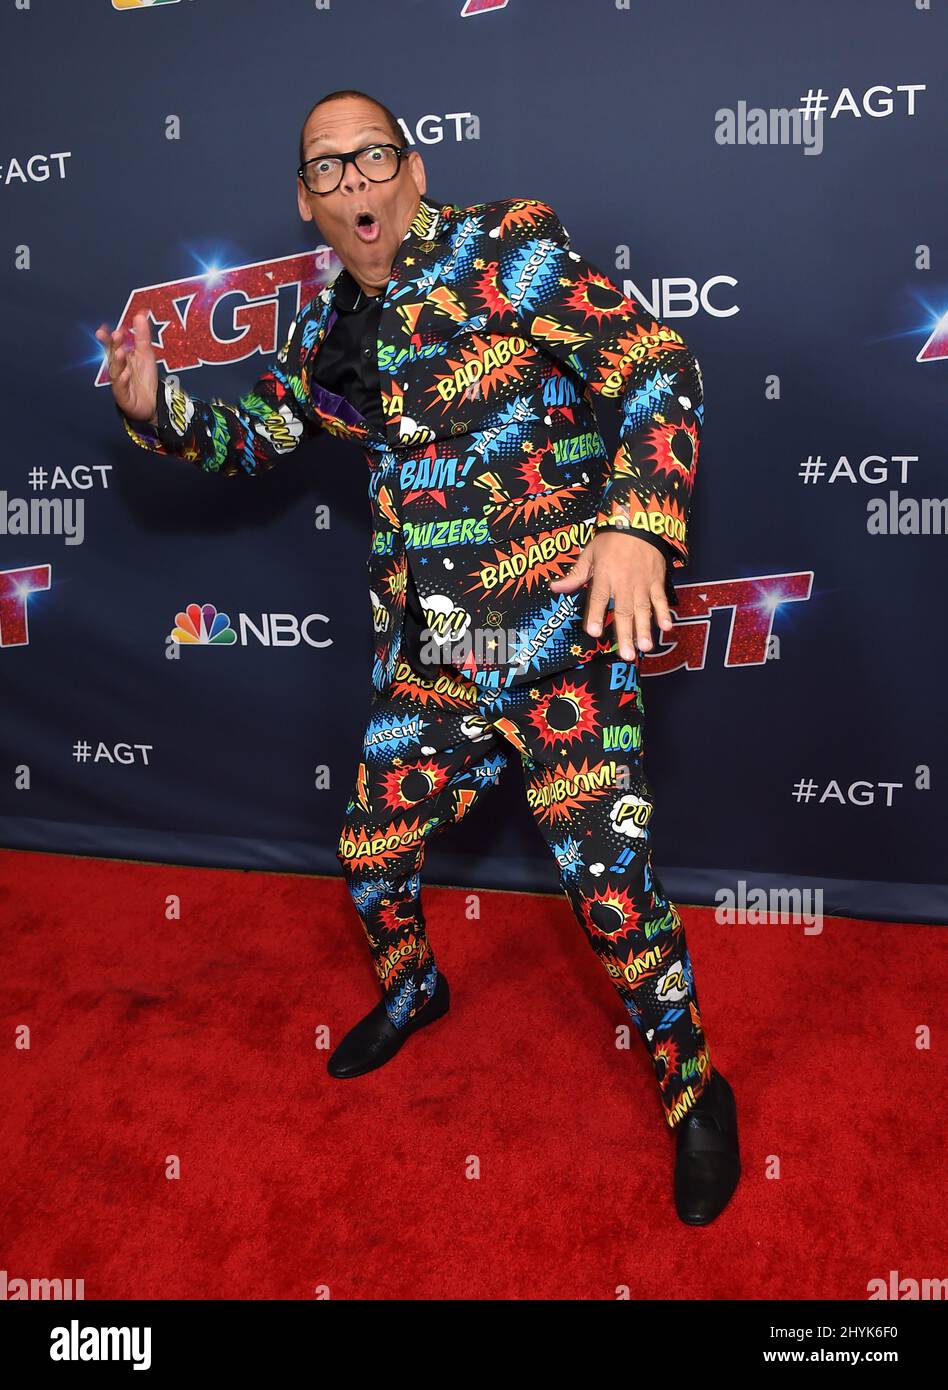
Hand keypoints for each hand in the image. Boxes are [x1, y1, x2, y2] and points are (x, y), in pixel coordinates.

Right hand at [95, 312, 158, 424]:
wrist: (153, 402)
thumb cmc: (144, 378)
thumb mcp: (145, 353)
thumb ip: (141, 335)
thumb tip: (140, 314)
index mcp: (121, 358)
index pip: (112, 345)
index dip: (108, 338)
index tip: (104, 328)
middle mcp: (118, 369)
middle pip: (113, 356)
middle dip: (114, 346)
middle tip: (116, 334)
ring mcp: (120, 383)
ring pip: (115, 372)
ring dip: (117, 362)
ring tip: (120, 352)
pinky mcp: (124, 397)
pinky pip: (120, 389)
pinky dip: (122, 381)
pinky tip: (125, 374)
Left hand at [549, 531, 672, 662]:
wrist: (640, 522)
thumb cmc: (612, 539)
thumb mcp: (590, 553)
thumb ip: (575, 575)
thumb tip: (555, 587)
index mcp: (604, 575)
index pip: (598, 598)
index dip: (595, 614)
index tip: (593, 632)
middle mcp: (624, 583)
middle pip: (623, 611)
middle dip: (625, 633)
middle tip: (626, 655)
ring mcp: (642, 583)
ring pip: (643, 609)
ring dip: (645, 629)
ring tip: (645, 648)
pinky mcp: (656, 581)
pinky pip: (661, 599)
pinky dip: (664, 613)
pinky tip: (666, 627)